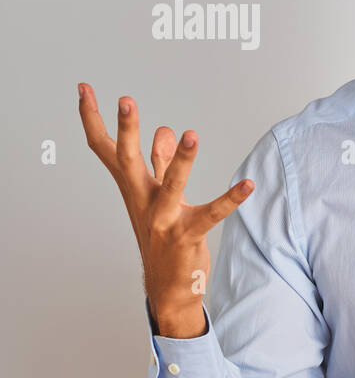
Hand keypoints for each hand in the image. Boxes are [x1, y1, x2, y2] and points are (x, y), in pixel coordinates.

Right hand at [78, 83, 253, 337]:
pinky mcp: (187, 236)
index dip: (94, 120)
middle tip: (125, 100)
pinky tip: (247, 185)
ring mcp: (163, 220)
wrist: (168, 288)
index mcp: (134, 188)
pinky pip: (211, 214)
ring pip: (170, 185)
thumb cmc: (163, 239)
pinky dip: (230, 199)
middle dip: (126, 130)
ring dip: (180, 159)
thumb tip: (163, 129)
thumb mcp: (158, 198)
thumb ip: (160, 164)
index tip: (85, 89)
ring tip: (191, 134)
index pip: (106, 150)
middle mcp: (143, 201)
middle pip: (128, 161)